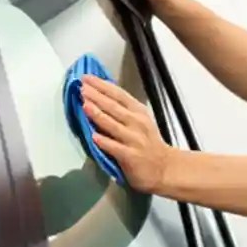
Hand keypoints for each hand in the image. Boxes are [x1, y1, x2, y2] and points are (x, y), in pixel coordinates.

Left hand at [81, 74, 175, 194]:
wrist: (164, 168)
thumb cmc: (148, 144)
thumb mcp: (140, 122)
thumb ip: (123, 112)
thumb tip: (98, 99)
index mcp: (138, 111)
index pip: (118, 94)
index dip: (102, 85)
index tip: (87, 77)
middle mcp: (137, 122)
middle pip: (113, 106)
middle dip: (96, 95)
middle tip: (81, 86)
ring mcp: (134, 139)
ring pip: (112, 124)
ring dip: (97, 113)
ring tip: (84, 104)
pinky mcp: (130, 156)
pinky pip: (114, 147)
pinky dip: (104, 141)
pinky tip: (93, 136)